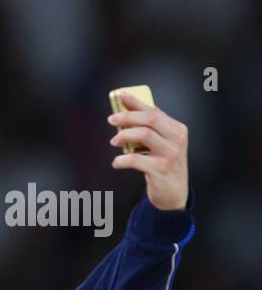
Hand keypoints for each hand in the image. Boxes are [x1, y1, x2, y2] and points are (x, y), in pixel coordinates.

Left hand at [108, 91, 189, 210]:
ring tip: (114, 141)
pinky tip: (116, 162)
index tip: (120, 96)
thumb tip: (125, 112)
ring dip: (125, 135)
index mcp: (177, 129)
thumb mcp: (161, 144)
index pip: (154, 111)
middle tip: (111, 119)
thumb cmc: (163, 164)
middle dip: (128, 116)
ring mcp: (170, 154)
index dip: (136, 102)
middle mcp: (177, 139)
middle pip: (150, 119)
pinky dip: (122, 159)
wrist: (173, 193)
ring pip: (144, 135)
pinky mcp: (160, 169)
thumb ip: (149, 130)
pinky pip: (136, 159)